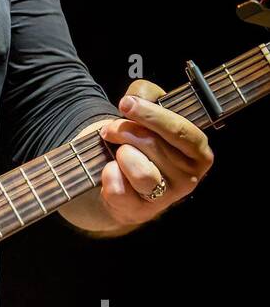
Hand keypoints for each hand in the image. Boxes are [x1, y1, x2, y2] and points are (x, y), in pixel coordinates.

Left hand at [94, 78, 213, 228]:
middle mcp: (188, 178)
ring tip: (115, 148)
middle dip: (125, 129)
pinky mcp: (139, 211)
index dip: (151, 115)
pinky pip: (119, 188)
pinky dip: (109, 174)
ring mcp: (164, 198)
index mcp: (199, 152)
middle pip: (153, 145)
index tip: (126, 103)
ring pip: (140, 170)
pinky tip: (110, 169)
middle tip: (111, 127)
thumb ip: (147, 95)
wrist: (122, 183)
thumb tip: (136, 99)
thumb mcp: (150, 113)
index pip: (180, 131)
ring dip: (120, 152)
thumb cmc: (142, 143)